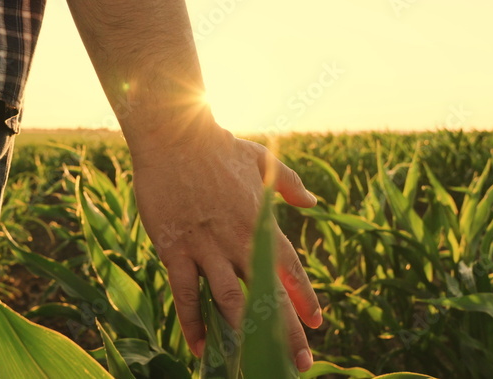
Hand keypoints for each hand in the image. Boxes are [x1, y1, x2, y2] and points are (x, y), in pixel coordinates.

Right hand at [131, 128, 322, 371]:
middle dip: (286, 333)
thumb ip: (288, 184)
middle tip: (301, 364)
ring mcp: (205, 248)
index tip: (318, 323)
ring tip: (254, 367)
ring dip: (245, 337)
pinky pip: (186, 294)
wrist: (175, 137)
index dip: (304, 299)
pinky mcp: (175, 250)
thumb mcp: (262, 160)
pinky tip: (201, 349)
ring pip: (229, 302)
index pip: (290, 270)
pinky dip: (193, 323)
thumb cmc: (218, 145)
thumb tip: (312, 201)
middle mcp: (238, 241)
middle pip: (267, 296)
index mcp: (261, 222)